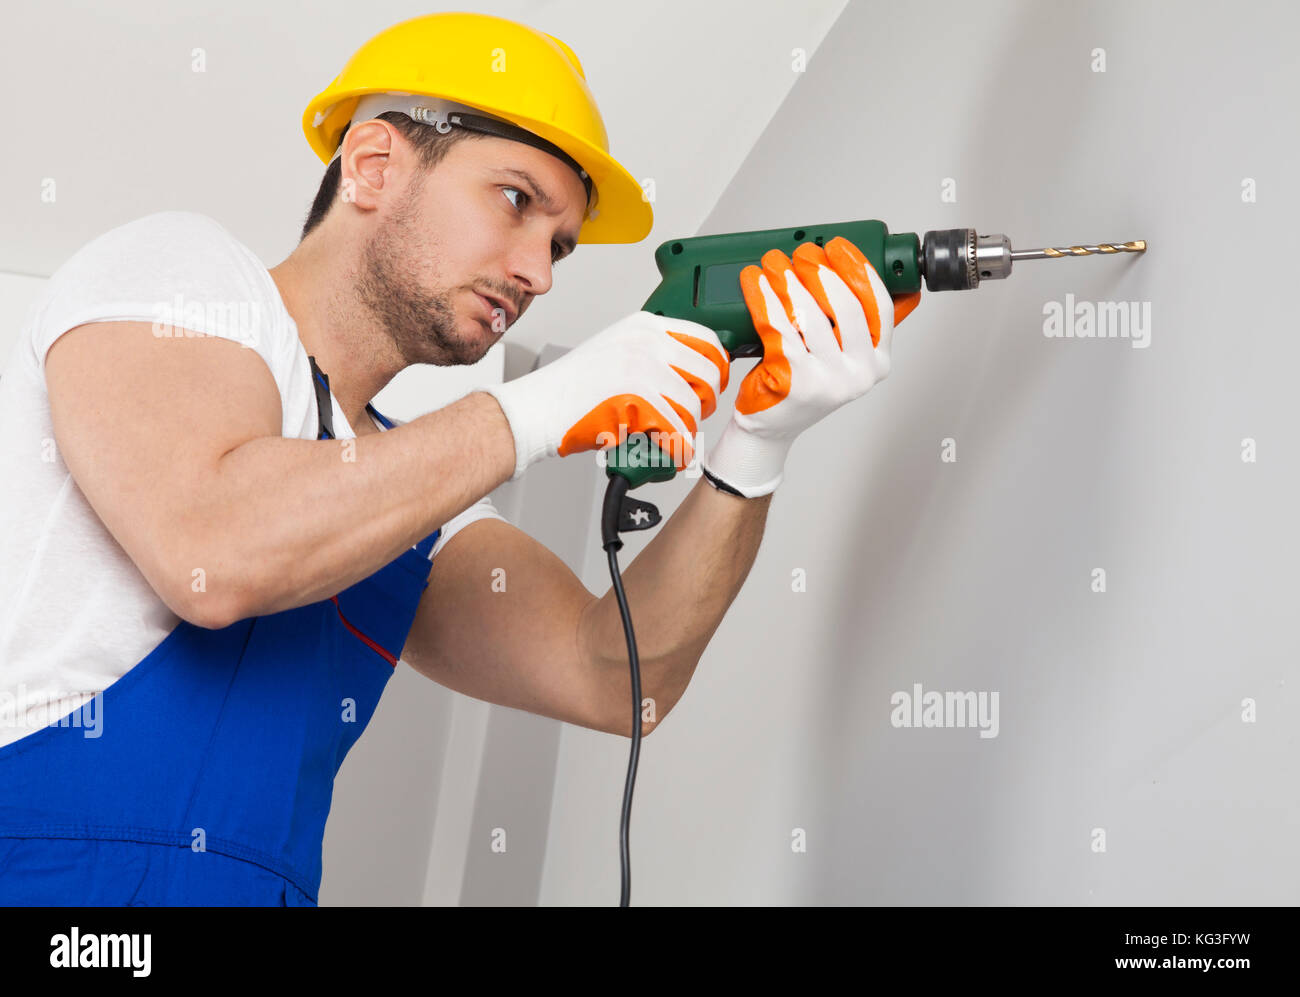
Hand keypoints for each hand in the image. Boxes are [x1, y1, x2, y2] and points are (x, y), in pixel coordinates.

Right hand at [483, 311, 729, 479]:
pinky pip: (677, 431)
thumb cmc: (569, 389)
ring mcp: (643, 368)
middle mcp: (647, 341)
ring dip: (685, 430)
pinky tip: (666, 453)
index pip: (707, 340)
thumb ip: (653, 356)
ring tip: (666, 438)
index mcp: (644, 326)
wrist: (536, 409)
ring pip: (693, 407)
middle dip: (703, 404)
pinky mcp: (637, 399)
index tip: (710, 388)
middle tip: (687, 418)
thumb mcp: (616, 352)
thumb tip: (691, 375)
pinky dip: (676, 450)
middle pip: (709, 374)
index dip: (716, 370)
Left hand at [702, 236, 920, 497]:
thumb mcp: (838, 355)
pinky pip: (779, 329)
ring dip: (789, 281)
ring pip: (810, 316)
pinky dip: (765, 300)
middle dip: (821, 271)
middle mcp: (858, 374)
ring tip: (774, 262)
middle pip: (846, 308)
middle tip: (802, 252)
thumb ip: (855, 323)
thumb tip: (868, 274)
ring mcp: (828, 380)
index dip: (860, 271)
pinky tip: (756, 283)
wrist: (771, 426)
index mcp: (877, 362)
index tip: (840, 247)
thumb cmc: (802, 384)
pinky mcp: (794, 381)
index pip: (879, 307)